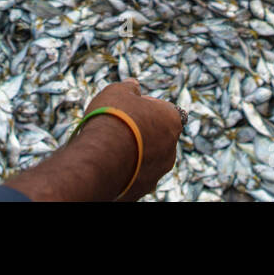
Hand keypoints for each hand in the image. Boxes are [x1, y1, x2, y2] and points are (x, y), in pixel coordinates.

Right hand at [82, 80, 182, 200]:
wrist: (101, 156)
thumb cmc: (113, 117)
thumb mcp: (118, 91)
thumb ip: (129, 88)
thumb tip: (133, 84)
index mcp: (172, 120)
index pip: (166, 110)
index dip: (147, 107)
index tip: (131, 107)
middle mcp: (171, 148)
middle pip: (158, 136)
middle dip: (142, 132)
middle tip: (119, 127)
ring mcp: (158, 172)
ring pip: (148, 159)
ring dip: (135, 152)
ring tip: (110, 147)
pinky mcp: (143, 189)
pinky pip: (136, 176)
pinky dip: (126, 170)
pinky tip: (109, 163)